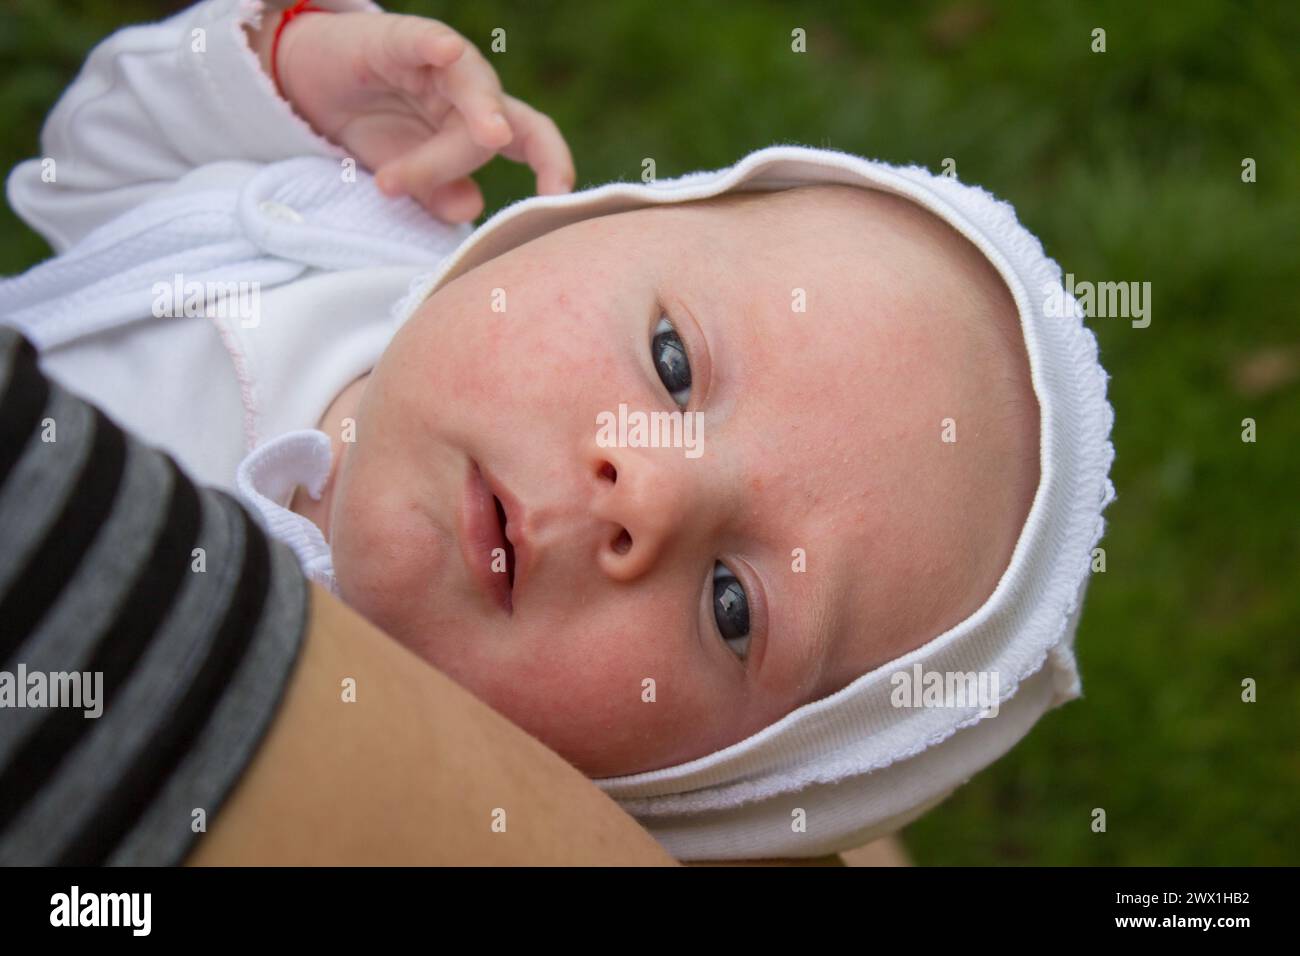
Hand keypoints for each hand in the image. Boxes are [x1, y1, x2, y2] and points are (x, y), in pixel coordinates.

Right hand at [257, 10, 574, 221]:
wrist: (309, 83)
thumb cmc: (372, 127)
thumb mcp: (405, 172)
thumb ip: (438, 192)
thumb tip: (473, 208)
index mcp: (481, 124)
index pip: (532, 139)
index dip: (553, 164)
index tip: (559, 199)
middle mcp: (469, 91)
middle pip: (499, 120)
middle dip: (480, 153)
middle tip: (456, 181)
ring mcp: (437, 63)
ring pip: (471, 84)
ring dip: (480, 112)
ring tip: (491, 136)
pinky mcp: (397, 39)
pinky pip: (423, 39)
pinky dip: (435, 45)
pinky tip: (444, 51)